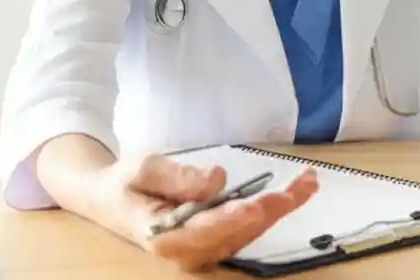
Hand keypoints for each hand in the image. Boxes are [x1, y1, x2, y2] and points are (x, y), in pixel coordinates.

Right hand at [94, 154, 318, 271]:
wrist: (111, 199)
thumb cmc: (125, 182)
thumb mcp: (143, 167)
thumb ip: (178, 176)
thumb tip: (216, 181)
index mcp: (162, 237)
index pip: (202, 231)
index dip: (231, 220)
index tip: (255, 207)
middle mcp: (186, 252)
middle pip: (235, 233)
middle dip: (270, 209)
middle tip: (302, 185)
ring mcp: (202, 251)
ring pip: (247, 232)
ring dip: (280, 208)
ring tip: (308, 181)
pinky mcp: (214, 241)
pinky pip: (246, 228)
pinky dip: (271, 209)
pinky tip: (296, 191)